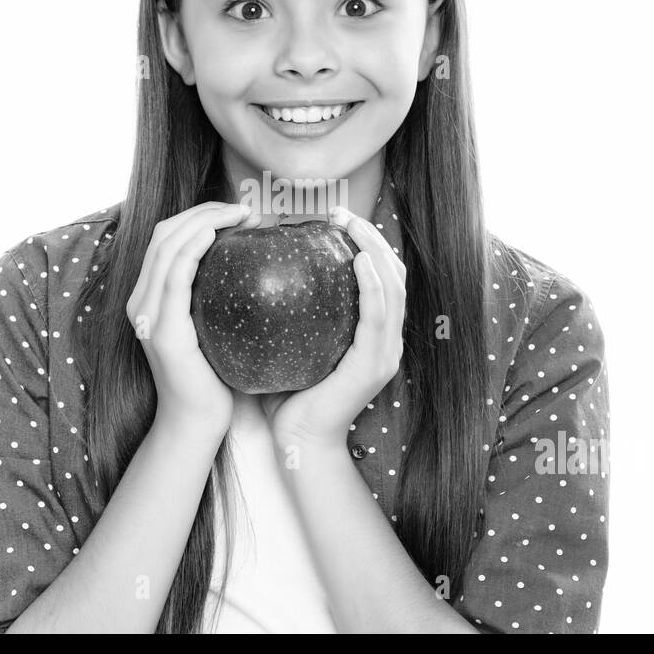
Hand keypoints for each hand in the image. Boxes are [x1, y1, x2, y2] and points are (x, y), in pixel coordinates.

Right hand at [126, 200, 262, 438]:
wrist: (195, 423)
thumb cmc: (212, 378)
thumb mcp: (210, 327)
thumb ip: (214, 297)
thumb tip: (251, 265)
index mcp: (147, 298)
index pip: (165, 238)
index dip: (198, 215)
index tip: (238, 213)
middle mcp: (140, 301)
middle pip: (164, 233)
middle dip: (205, 211)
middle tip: (246, 209)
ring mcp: (148, 315)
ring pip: (168, 245)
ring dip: (206, 221)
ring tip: (243, 216)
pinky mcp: (163, 330)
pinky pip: (175, 275)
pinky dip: (196, 246)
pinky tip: (220, 236)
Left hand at [268, 204, 407, 446]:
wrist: (298, 440)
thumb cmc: (288, 396)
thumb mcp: (293, 344)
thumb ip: (289, 313)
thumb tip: (258, 271)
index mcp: (372, 336)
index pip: (380, 280)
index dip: (367, 245)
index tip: (338, 220)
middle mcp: (387, 341)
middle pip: (394, 275)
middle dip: (373, 238)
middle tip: (343, 213)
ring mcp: (385, 352)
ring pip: (393, 288)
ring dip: (375, 250)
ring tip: (353, 224)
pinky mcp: (375, 363)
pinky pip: (379, 314)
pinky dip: (373, 284)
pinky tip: (358, 260)